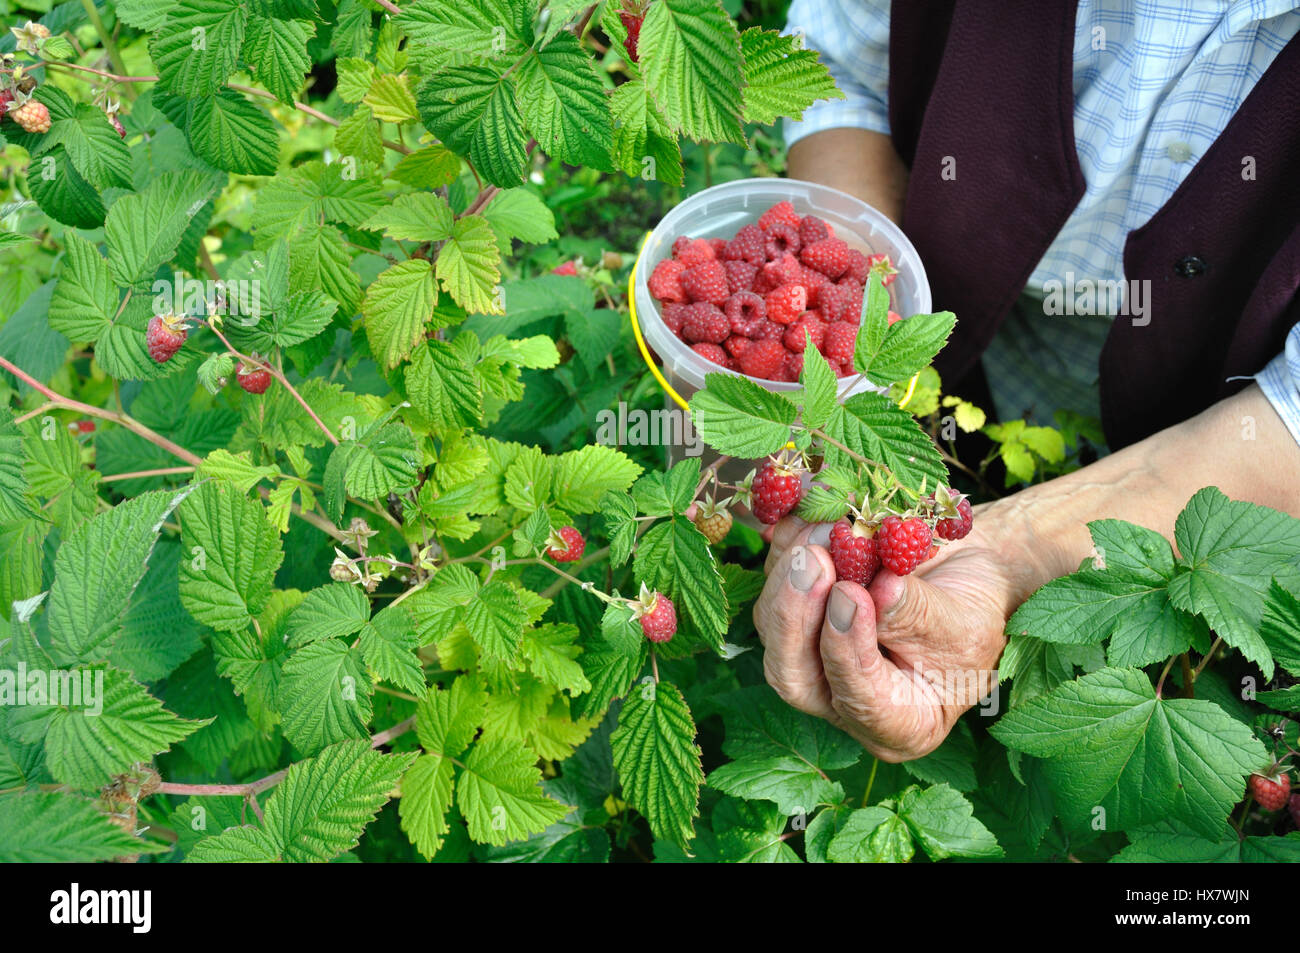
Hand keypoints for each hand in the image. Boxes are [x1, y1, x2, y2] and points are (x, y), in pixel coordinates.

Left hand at [753, 508, 1040, 760]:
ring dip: (791, 568)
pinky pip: (775, 580)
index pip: (857, 701)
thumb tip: (878, 593)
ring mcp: (811, 654)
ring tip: (825, 524)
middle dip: (795, 613)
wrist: (969, 573)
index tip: (852, 595)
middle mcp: (841, 698)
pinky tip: (807, 511)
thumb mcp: (967, 621)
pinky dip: (788, 542)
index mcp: (897, 723)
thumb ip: (919, 616)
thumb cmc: (979, 609)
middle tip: (811, 559)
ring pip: (774, 622)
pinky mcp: (796, 610)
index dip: (847, 651)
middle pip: (793, 672)